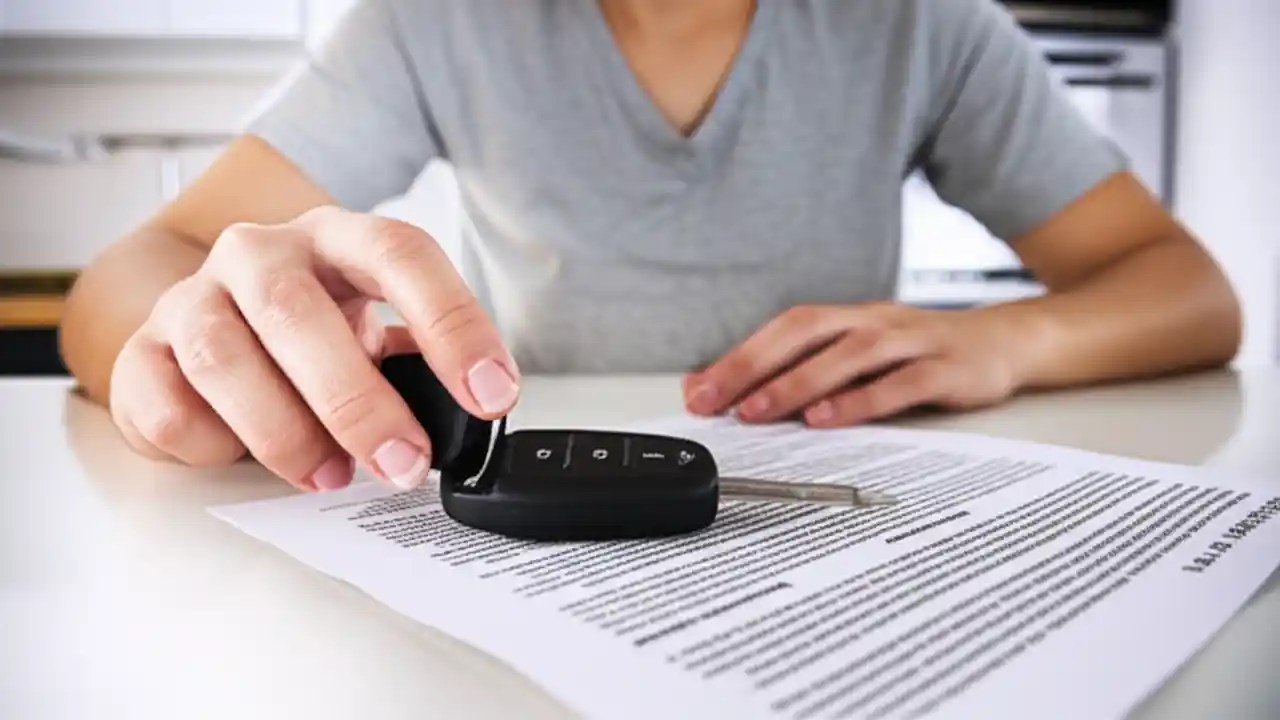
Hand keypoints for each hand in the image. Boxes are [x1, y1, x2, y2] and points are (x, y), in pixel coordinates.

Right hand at [109, 206, 518, 491]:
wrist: (218, 326)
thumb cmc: (315, 336)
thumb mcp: (376, 336)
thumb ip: (414, 368)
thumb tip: (469, 419)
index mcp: (336, 239)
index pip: (400, 254)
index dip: (452, 322)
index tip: (492, 393)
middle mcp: (260, 254)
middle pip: (299, 312)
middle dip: (358, 402)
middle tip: (405, 463)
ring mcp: (191, 298)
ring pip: (226, 359)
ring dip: (287, 432)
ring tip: (333, 474)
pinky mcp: (140, 353)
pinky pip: (168, 406)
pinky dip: (214, 445)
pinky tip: (245, 454)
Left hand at [682, 303, 1034, 426]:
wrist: (1006, 342)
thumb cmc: (918, 354)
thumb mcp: (860, 356)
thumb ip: (803, 372)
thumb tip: (729, 393)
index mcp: (848, 317)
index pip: (784, 329)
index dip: (740, 356)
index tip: (698, 391)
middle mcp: (874, 322)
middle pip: (806, 332)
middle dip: (754, 365)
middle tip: (715, 401)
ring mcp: (912, 342)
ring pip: (849, 356)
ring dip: (799, 383)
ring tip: (760, 411)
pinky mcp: (947, 370)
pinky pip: (900, 384)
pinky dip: (861, 401)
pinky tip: (828, 419)